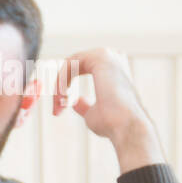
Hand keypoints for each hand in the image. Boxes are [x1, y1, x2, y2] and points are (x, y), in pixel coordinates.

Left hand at [52, 48, 164, 171]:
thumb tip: (75, 100)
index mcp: (113, 71)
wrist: (125, 126)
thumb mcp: (93, 114)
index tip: (57, 110)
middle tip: (56, 107)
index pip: (79, 69)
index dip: (64, 87)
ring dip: (60, 84)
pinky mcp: (101, 57)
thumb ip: (84, 105)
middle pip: (72, 64)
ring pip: (70, 63)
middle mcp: (113, 59)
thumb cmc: (112, 123)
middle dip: (59, 85)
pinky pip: (70, 62)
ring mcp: (108, 56)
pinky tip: (63, 95)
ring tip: (60, 103)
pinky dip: (62, 79)